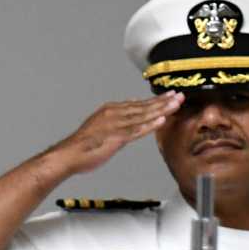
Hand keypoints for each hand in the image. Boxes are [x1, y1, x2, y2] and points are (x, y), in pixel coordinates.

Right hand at [52, 93, 181, 175]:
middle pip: (144, 106)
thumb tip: (131, 109)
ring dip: (161, 109)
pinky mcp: (116, 137)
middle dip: (163, 101)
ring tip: (176, 104)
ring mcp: (116, 124)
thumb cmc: (83, 144)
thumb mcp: (100, 125)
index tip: (169, 97)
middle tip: (179, 95)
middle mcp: (115, 113)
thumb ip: (117, 118)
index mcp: (111, 110)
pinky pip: (137, 130)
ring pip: (143, 115)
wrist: (69, 154)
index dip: (155, 100)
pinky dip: (150, 124)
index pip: (138, 103)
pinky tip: (162, 120)